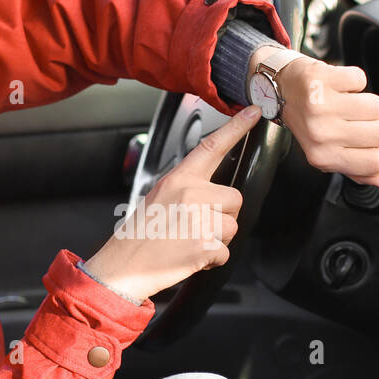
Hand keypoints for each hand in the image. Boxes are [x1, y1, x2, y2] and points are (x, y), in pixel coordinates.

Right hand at [84, 105, 260, 303]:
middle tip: (196, 226)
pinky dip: (212, 259)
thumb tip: (211, 195)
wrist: (124, 265)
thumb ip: (188, 188)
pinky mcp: (205, 245)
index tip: (253, 113)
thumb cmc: (140, 234)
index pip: (212, 147)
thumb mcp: (158, 197)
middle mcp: (192, 194)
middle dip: (223, 215)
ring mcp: (200, 219)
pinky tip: (191, 256)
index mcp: (179, 179)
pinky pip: (225, 252)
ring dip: (217, 239)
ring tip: (189, 241)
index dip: (236, 128)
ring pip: (232, 227)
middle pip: (235, 198)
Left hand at [253, 46, 378, 189]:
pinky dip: (355, 80)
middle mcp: (320, 134)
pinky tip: (341, 87)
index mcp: (323, 157)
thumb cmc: (307, 121)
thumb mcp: (329, 151)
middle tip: (363, 119)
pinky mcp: (322, 80)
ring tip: (351, 102)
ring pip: (376, 106)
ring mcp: (320, 106)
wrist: (281, 89)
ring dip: (369, 101)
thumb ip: (359, 169)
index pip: (374, 162)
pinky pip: (361, 80)